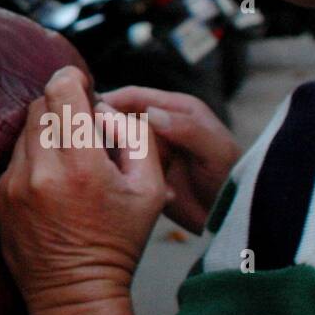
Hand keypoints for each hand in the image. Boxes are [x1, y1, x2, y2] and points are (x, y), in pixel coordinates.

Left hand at [0, 66, 165, 314]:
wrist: (76, 292)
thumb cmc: (116, 242)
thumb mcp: (149, 190)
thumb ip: (137, 137)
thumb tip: (109, 109)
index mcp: (80, 163)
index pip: (61, 91)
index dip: (72, 78)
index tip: (81, 83)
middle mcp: (40, 169)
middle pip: (40, 105)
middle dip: (62, 106)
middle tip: (82, 125)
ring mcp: (14, 183)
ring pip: (25, 129)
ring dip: (46, 131)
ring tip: (69, 156)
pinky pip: (14, 157)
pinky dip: (32, 156)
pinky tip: (52, 179)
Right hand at [102, 86, 241, 234]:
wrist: (230, 217)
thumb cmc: (229, 178)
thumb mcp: (215, 151)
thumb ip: (187, 129)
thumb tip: (151, 113)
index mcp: (176, 109)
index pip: (135, 96)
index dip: (112, 100)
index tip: (88, 110)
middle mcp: (160, 125)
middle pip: (121, 117)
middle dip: (104, 125)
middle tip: (83, 138)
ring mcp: (150, 149)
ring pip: (117, 141)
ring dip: (109, 151)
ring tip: (97, 161)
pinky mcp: (144, 170)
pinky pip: (122, 166)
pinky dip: (118, 171)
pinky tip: (115, 180)